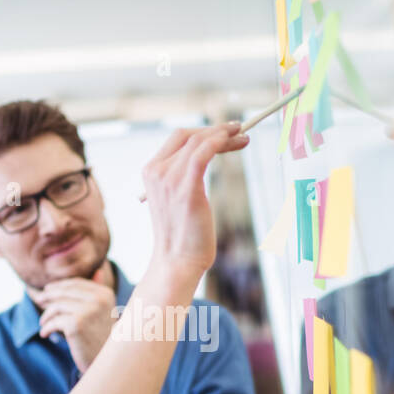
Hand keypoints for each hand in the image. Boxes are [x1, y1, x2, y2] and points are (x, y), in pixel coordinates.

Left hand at [32, 274, 118, 372]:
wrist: (106, 363)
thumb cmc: (103, 337)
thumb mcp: (103, 312)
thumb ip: (97, 292)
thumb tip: (98, 270)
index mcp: (105, 294)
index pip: (76, 284)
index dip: (59, 287)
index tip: (47, 291)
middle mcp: (98, 300)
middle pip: (64, 292)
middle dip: (49, 296)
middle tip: (39, 301)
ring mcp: (88, 311)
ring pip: (56, 306)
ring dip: (46, 315)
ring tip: (43, 324)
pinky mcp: (76, 324)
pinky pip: (54, 321)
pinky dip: (47, 328)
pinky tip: (45, 334)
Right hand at [140, 123, 248, 281]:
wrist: (177, 262)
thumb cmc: (182, 237)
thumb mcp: (177, 201)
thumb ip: (182, 180)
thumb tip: (201, 164)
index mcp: (151, 172)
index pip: (177, 140)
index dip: (202, 131)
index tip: (223, 133)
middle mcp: (156, 172)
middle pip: (188, 136)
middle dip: (215, 130)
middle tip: (238, 132)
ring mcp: (169, 179)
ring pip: (199, 142)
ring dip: (223, 135)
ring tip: (243, 137)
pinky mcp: (186, 187)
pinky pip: (203, 153)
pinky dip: (218, 141)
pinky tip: (232, 140)